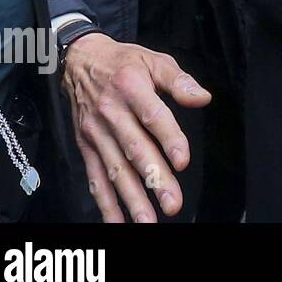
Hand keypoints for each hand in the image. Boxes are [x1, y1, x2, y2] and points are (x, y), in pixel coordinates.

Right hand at [61, 33, 210, 222]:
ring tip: (148, 221)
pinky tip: (118, 221)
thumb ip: (179, 81)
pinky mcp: (86, 146)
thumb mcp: (154, 60)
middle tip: (173, 203)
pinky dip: (106, 203)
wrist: (78, 61)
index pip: (152, 116)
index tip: (182, 161)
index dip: (168, 139)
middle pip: (135, 149)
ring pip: (115, 169)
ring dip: (132, 198)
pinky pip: (95, 177)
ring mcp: (96, 133)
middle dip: (155, 179)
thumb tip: (203, 98)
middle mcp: (111, 113)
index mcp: (131, 88)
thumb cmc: (124, 62)